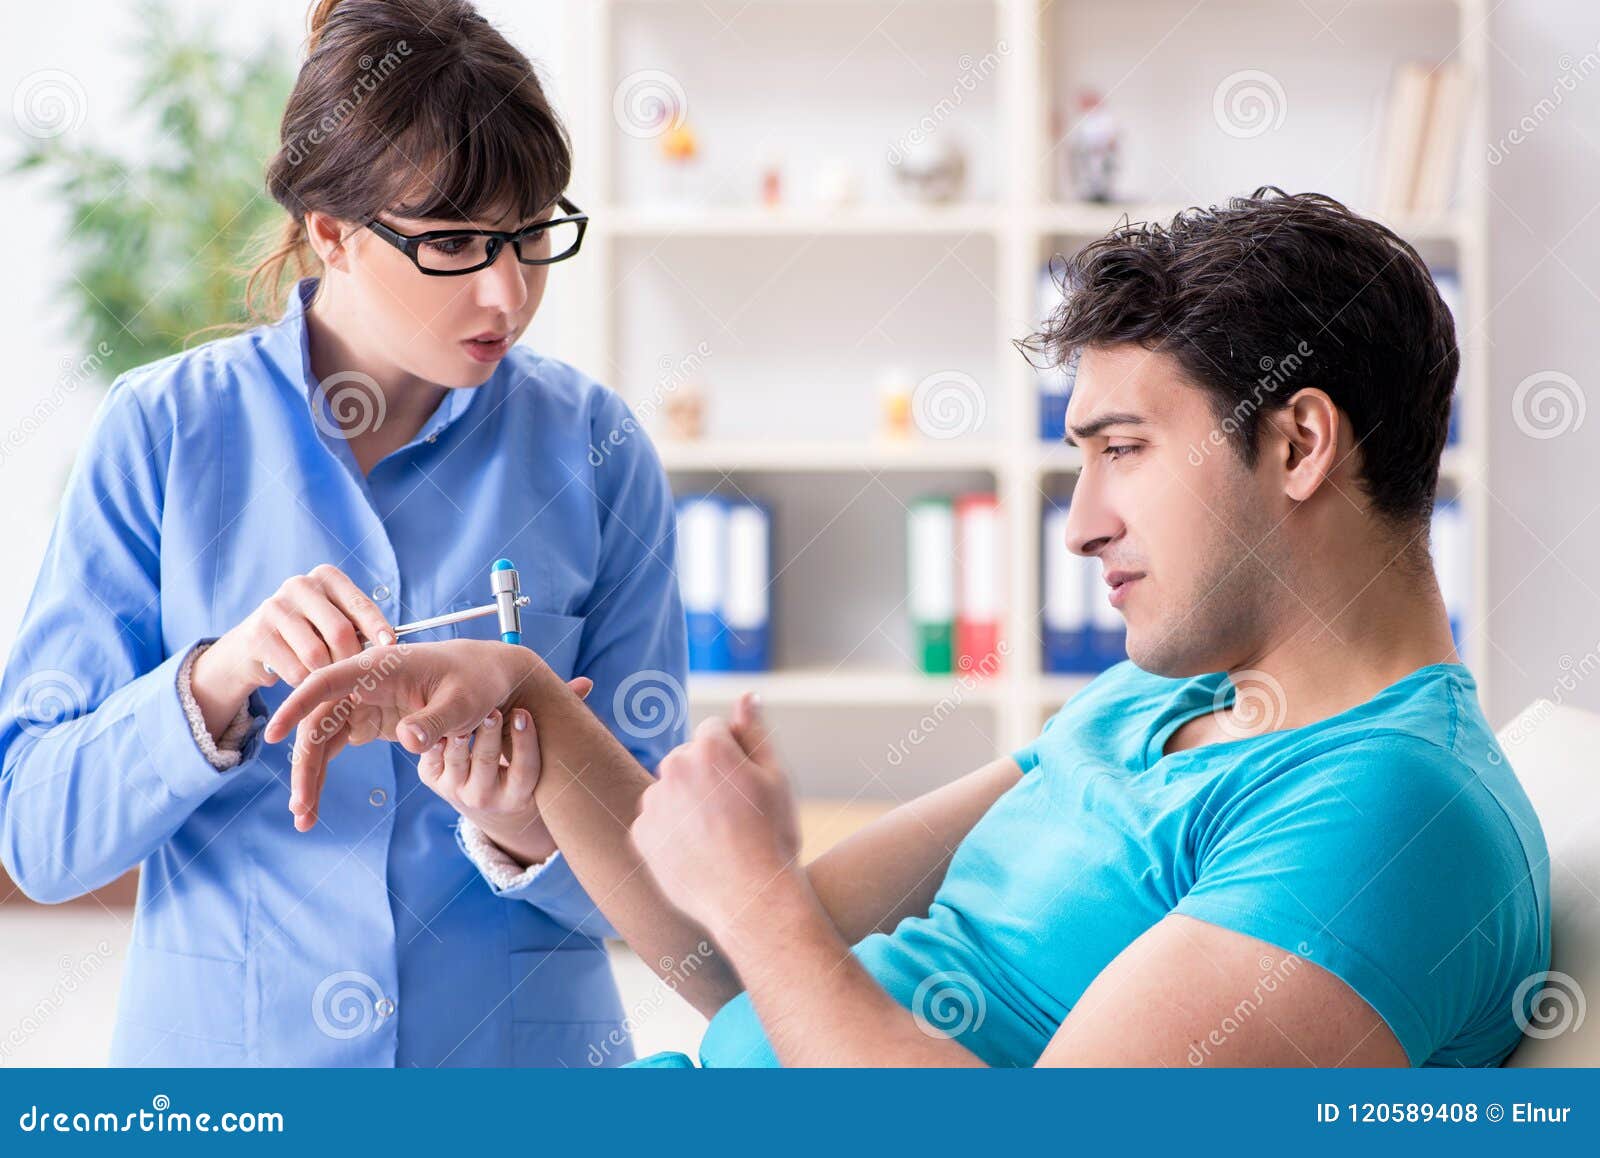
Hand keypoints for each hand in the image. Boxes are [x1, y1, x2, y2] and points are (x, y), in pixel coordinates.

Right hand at [191, 563, 394, 735]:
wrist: (256, 644)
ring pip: (316, 655)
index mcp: (327, 577)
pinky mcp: (257, 635)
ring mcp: (275, 607)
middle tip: (358, 681)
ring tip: (328, 681)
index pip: (359, 604)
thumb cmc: (310, 632)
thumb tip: (391, 648)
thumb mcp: (334, 619)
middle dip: (351, 661)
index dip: (377, 627)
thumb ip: (358, 626)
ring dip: (326, 676)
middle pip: (340, 632)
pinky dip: (305, 684)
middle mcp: (300, 585)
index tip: (391, 647)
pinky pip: (295, 671)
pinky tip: (304, 682)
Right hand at [263, 638, 548, 831]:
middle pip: (317, 720)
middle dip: (304, 765)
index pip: (326, 681)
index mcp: (380, 665)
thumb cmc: (477, 681)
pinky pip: (335, 746)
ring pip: (321, 738)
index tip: (273, 733)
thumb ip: (434, 721)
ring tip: (304, 819)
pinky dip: (323, 773)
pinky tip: (314, 803)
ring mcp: (362, 699)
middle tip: (301, 810)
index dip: (297, 705)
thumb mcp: (463, 702)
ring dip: (309, 776)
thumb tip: (407, 740)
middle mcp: (362, 680)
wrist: (490, 678)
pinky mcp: (368, 718)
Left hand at [413, 678, 592, 866]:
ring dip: (461, 738)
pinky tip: (442, 720)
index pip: (526, 770)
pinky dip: (438, 738)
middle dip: (490, 736)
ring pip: (460, 761)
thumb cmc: (514, 760)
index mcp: (518, 793)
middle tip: (493, 711)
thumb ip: (554, 717)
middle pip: (489, 764)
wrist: (479, 794)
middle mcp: (488, 798)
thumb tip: (586, 683)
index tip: (523, 714)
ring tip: (463, 716)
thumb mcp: (536, 749)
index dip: (525, 742)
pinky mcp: (433, 780)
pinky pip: (434, 757)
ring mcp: (458, 791)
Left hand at [629, 693, 802, 936]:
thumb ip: (755, 732)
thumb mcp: (775, 778)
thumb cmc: (772, 838)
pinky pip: (655, 822)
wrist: (751, 902)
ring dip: (687, 804)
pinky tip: (697, 854)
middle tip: (734, 816)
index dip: (734, 758)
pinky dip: (671, 833)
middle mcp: (673, 767)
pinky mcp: (639, 835)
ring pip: (670, 790)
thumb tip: (746, 695)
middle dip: (706, 777)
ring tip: (716, 839)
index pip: (713, 732)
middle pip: (687, 759)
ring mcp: (653, 802)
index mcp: (709, 748)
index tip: (746, 788)